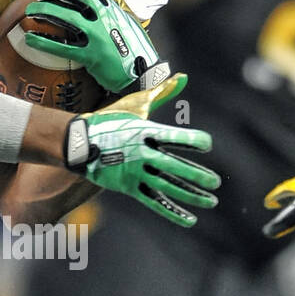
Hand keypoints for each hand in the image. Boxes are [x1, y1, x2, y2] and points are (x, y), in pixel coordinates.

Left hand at [25, 0, 168, 93]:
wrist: (141, 75)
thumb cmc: (134, 51)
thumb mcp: (126, 25)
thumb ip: (111, 13)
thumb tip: (97, 3)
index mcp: (113, 9)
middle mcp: (106, 19)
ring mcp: (98, 36)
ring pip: (67, 18)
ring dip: (46, 11)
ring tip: (31, 11)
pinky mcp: (91, 56)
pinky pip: (62, 47)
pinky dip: (44, 42)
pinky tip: (30, 40)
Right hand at [65, 73, 217, 227]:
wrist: (78, 143)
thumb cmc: (110, 121)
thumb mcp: (136, 104)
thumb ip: (162, 92)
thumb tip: (183, 77)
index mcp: (145, 132)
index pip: (174, 137)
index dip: (193, 141)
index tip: (207, 145)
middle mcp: (142, 154)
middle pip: (174, 167)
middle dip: (197, 176)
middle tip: (216, 182)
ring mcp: (135, 172)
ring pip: (167, 188)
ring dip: (191, 196)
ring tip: (211, 201)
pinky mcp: (129, 187)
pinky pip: (154, 202)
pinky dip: (172, 211)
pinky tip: (190, 219)